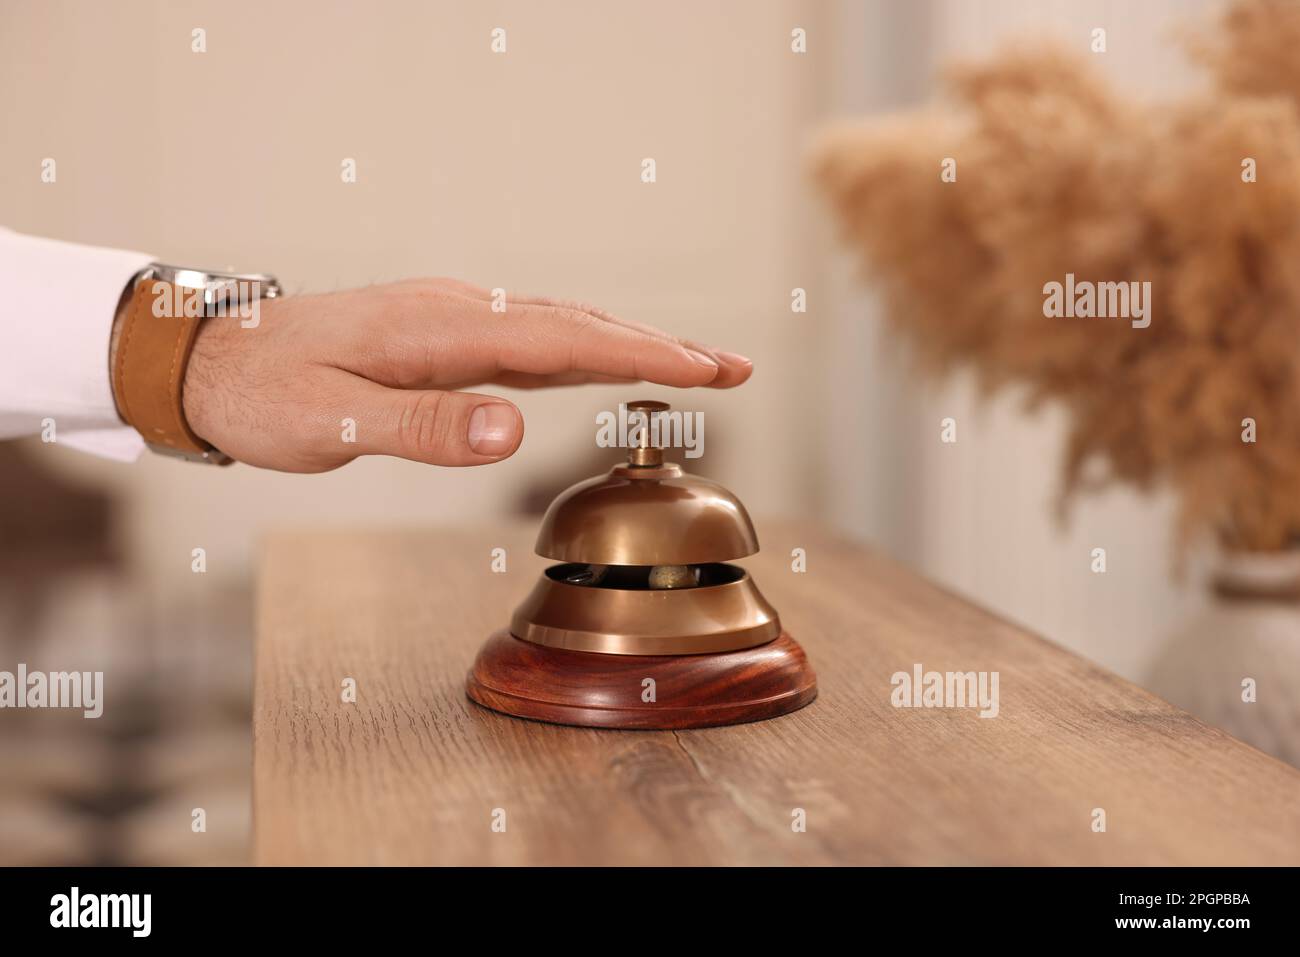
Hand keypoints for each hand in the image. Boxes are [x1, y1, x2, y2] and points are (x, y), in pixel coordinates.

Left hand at [181, 279, 751, 471]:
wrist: (209, 361)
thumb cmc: (266, 395)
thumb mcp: (332, 423)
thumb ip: (423, 427)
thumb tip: (514, 430)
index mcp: (440, 330)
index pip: (562, 341)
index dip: (640, 355)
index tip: (706, 370)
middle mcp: (458, 312)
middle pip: (579, 323)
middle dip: (661, 346)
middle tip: (733, 369)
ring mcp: (453, 318)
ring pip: (561, 325)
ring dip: (631, 342)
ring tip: (694, 365)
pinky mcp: (444, 332)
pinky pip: (532, 336)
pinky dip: (586, 346)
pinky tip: (604, 358)